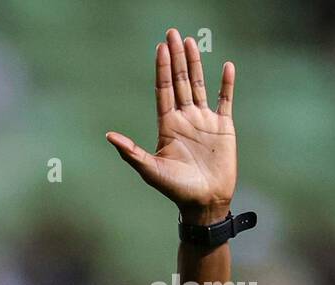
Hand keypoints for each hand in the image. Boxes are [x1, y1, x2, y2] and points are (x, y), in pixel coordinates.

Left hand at [107, 28, 235, 223]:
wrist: (204, 202)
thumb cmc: (175, 189)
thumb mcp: (150, 169)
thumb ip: (131, 152)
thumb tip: (108, 136)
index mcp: (167, 126)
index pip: (162, 90)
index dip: (161, 68)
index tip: (159, 47)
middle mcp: (185, 119)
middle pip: (179, 81)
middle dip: (175, 57)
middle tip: (172, 32)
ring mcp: (204, 121)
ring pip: (199, 85)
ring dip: (195, 64)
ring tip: (191, 42)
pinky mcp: (224, 127)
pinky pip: (226, 100)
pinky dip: (226, 84)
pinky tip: (226, 66)